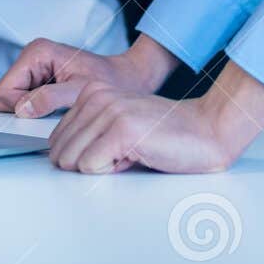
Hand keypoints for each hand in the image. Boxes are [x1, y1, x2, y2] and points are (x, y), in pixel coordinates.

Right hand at [0, 35, 177, 117]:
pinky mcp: (41, 80)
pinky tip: (59, 110)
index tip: (44, 115)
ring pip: (14, 102)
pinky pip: (26, 102)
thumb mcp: (81, 91)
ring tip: (60, 111)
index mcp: (37, 53)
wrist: (128, 78)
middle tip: (54, 114)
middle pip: (6, 96)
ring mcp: (35, 69)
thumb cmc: (110, 80)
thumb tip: (22, 109)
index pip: (4, 90)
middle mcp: (32, 57)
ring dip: (34, 113)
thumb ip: (50, 98)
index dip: (19, 108)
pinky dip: (39, 111)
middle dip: (25, 111)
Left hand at [46, 59, 263, 173]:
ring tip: (130, 154)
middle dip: (88, 164)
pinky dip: (112, 172)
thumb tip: (59, 160)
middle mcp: (96, 96)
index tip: (109, 151)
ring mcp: (109, 111)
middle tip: (120, 154)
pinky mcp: (122, 130)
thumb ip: (88, 134)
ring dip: (102, 168)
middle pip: (60, 152)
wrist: (207, 131)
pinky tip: (136, 156)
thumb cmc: (166, 134)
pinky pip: (91, 167)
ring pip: (73, 161)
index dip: (82, 156)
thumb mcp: (117, 126)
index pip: (56, 139)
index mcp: (92, 92)